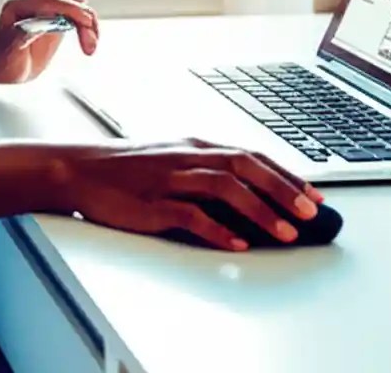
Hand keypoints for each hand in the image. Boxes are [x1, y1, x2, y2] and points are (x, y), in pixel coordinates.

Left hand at [0, 0, 100, 83]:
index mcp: (18, 7)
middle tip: (90, 40)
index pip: (49, 0)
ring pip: (74, 8)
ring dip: (88, 24)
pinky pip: (75, 18)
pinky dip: (86, 28)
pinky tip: (89, 41)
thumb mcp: (7, 51)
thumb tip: (38, 23)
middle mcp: (33, 6)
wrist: (0, 71)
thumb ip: (21, 34)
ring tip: (91, 45)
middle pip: (65, 1)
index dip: (69, 8)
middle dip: (82, 17)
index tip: (84, 20)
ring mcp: (44, 13)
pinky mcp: (54, 22)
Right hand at [60, 138, 324, 251]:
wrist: (76, 169)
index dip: (286, 174)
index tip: (314, 194)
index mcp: (194, 146)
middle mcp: (186, 157)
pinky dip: (218, 229)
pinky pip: (191, 215)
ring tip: (286, 232)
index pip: (250, 155)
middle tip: (311, 211)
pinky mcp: (151, 203)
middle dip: (283, 188)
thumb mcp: (169, 160)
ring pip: (224, 188)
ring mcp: (169, 179)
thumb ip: (204, 171)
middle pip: (245, 165)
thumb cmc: (124, 169)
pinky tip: (237, 243)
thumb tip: (245, 192)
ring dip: (260, 210)